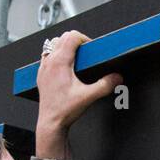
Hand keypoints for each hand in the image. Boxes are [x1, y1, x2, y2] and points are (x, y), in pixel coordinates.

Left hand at [35, 30, 121, 159]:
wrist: (50, 123)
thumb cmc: (65, 110)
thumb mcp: (89, 97)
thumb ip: (105, 85)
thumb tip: (118, 77)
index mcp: (60, 62)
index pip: (72, 36)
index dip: (85, 39)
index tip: (92, 49)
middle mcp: (49, 61)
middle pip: (62, 37)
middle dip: (76, 41)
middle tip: (87, 53)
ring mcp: (43, 67)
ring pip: (52, 44)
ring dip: (64, 46)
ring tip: (76, 58)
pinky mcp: (41, 75)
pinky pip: (47, 56)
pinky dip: (56, 55)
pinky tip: (64, 67)